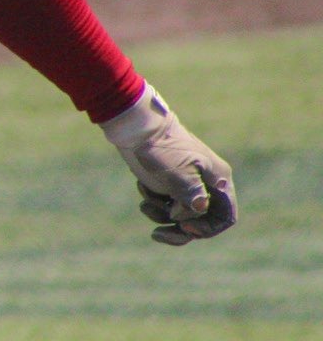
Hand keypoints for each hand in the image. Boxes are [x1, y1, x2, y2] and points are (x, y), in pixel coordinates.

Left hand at [101, 83, 237, 245]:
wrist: (135, 127)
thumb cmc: (161, 147)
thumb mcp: (180, 172)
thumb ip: (193, 195)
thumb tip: (199, 211)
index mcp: (218, 179)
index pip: (225, 217)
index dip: (207, 228)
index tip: (185, 228)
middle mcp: (205, 184)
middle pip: (201, 221)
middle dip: (179, 229)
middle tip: (157, 234)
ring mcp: (185, 184)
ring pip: (180, 216)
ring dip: (161, 215)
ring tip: (145, 204)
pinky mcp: (167, 183)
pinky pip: (165, 205)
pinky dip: (153, 203)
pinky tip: (142, 188)